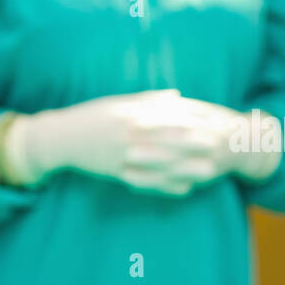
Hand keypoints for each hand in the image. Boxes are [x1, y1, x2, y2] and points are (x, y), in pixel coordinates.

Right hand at [0, 92, 280, 194]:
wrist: (62, 137)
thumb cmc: (92, 116)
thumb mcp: (120, 102)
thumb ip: (150, 100)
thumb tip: (178, 95)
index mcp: (133, 113)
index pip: (170, 115)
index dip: (194, 119)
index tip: (215, 121)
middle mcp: (131, 133)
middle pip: (170, 140)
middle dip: (198, 143)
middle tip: (222, 146)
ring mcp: (125, 155)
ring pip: (163, 163)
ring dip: (188, 168)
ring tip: (211, 172)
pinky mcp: (119, 172)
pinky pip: (147, 182)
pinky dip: (167, 186)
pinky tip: (185, 189)